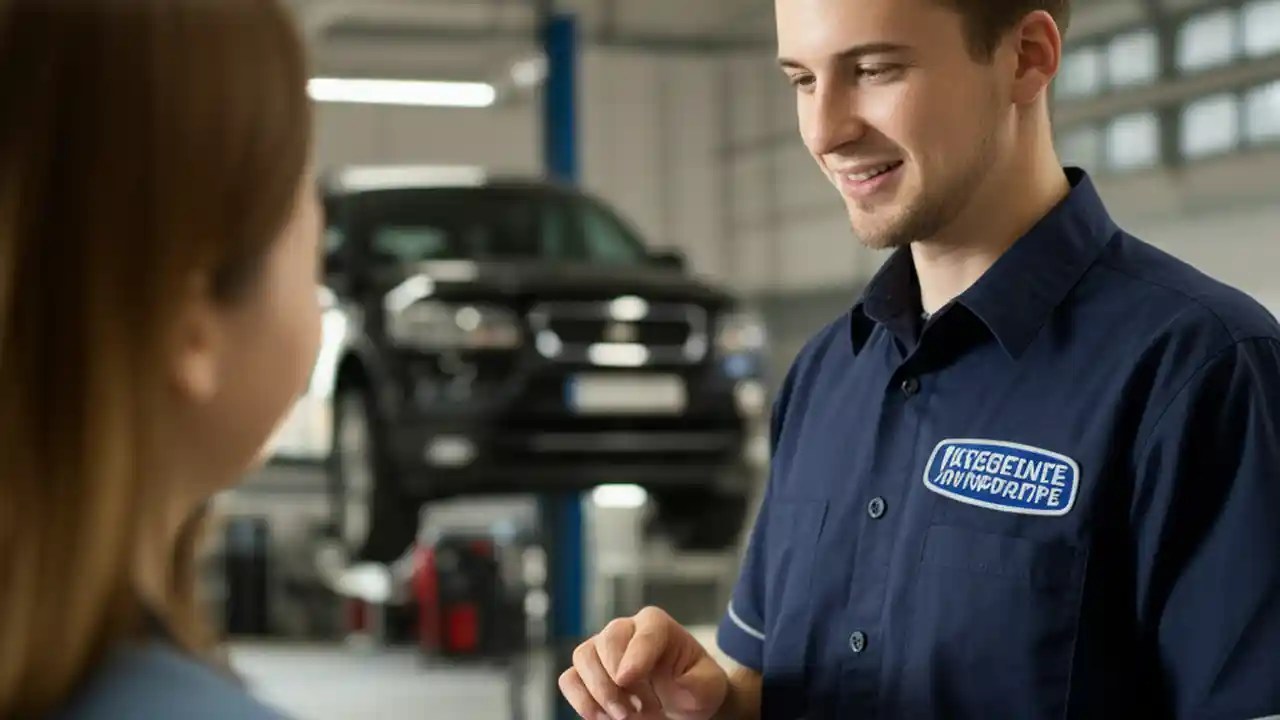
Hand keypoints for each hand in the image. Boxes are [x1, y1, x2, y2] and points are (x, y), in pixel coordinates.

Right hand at [559, 606, 728, 719]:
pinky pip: (569, 679)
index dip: (634, 655)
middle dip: (615, 682)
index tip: (627, 680)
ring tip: (622, 717)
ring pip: (583, 658)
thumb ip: (697, 684)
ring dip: (598, 694)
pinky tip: (604, 718)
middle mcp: (626, 629)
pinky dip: (582, 702)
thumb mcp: (709, 687)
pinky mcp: (588, 671)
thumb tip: (674, 685)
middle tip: (630, 714)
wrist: (683, 702)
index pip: (643, 633)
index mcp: (657, 626)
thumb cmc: (696, 688)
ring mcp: (603, 648)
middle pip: (606, 642)